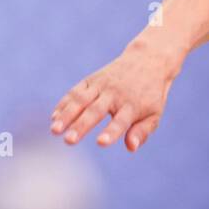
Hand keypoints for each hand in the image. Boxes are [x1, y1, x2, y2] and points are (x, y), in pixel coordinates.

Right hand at [50, 38, 181, 150]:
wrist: (148, 60)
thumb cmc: (150, 95)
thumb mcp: (154, 113)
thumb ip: (142, 131)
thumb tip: (131, 148)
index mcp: (133, 105)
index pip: (121, 121)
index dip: (112, 132)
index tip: (101, 142)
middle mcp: (115, 94)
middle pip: (96, 111)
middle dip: (81, 126)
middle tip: (69, 141)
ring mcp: (102, 85)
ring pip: (81, 100)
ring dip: (66, 115)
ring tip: (54, 131)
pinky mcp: (92, 79)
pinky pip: (75, 91)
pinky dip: (64, 104)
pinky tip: (54, 118)